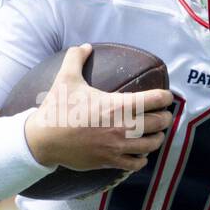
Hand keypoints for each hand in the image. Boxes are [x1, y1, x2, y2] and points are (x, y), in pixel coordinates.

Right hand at [25, 43, 173, 171]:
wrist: (42, 139)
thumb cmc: (56, 108)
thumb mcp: (65, 79)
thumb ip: (76, 59)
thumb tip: (85, 46)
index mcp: (116, 105)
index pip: (155, 99)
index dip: (165, 97)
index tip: (166, 97)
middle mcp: (122, 126)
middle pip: (160, 123)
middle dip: (166, 117)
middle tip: (164, 114)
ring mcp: (117, 146)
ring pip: (153, 144)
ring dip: (157, 138)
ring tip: (156, 133)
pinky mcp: (111, 161)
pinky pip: (137, 163)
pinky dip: (142, 158)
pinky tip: (140, 153)